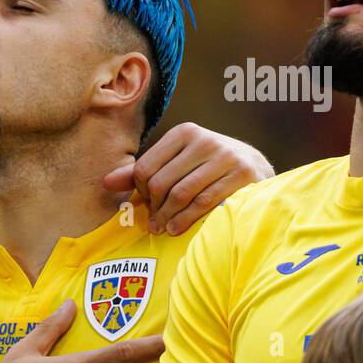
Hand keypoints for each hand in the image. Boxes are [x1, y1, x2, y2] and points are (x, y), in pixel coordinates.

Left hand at [102, 122, 273, 235]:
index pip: (146, 167)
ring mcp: (225, 156)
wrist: (256, 168)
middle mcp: (204, 140)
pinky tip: (177, 228)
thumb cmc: (208, 168)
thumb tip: (106, 183)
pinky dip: (186, 220)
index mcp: (185, 132)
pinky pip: (204, 202)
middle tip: (154, 223)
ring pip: (182, 194)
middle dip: (154, 208)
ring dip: (168, 217)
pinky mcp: (241, 175)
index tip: (148, 204)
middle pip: (161, 182)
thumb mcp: (177, 163)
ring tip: (163, 229)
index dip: (142, 192)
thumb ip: (143, 172)